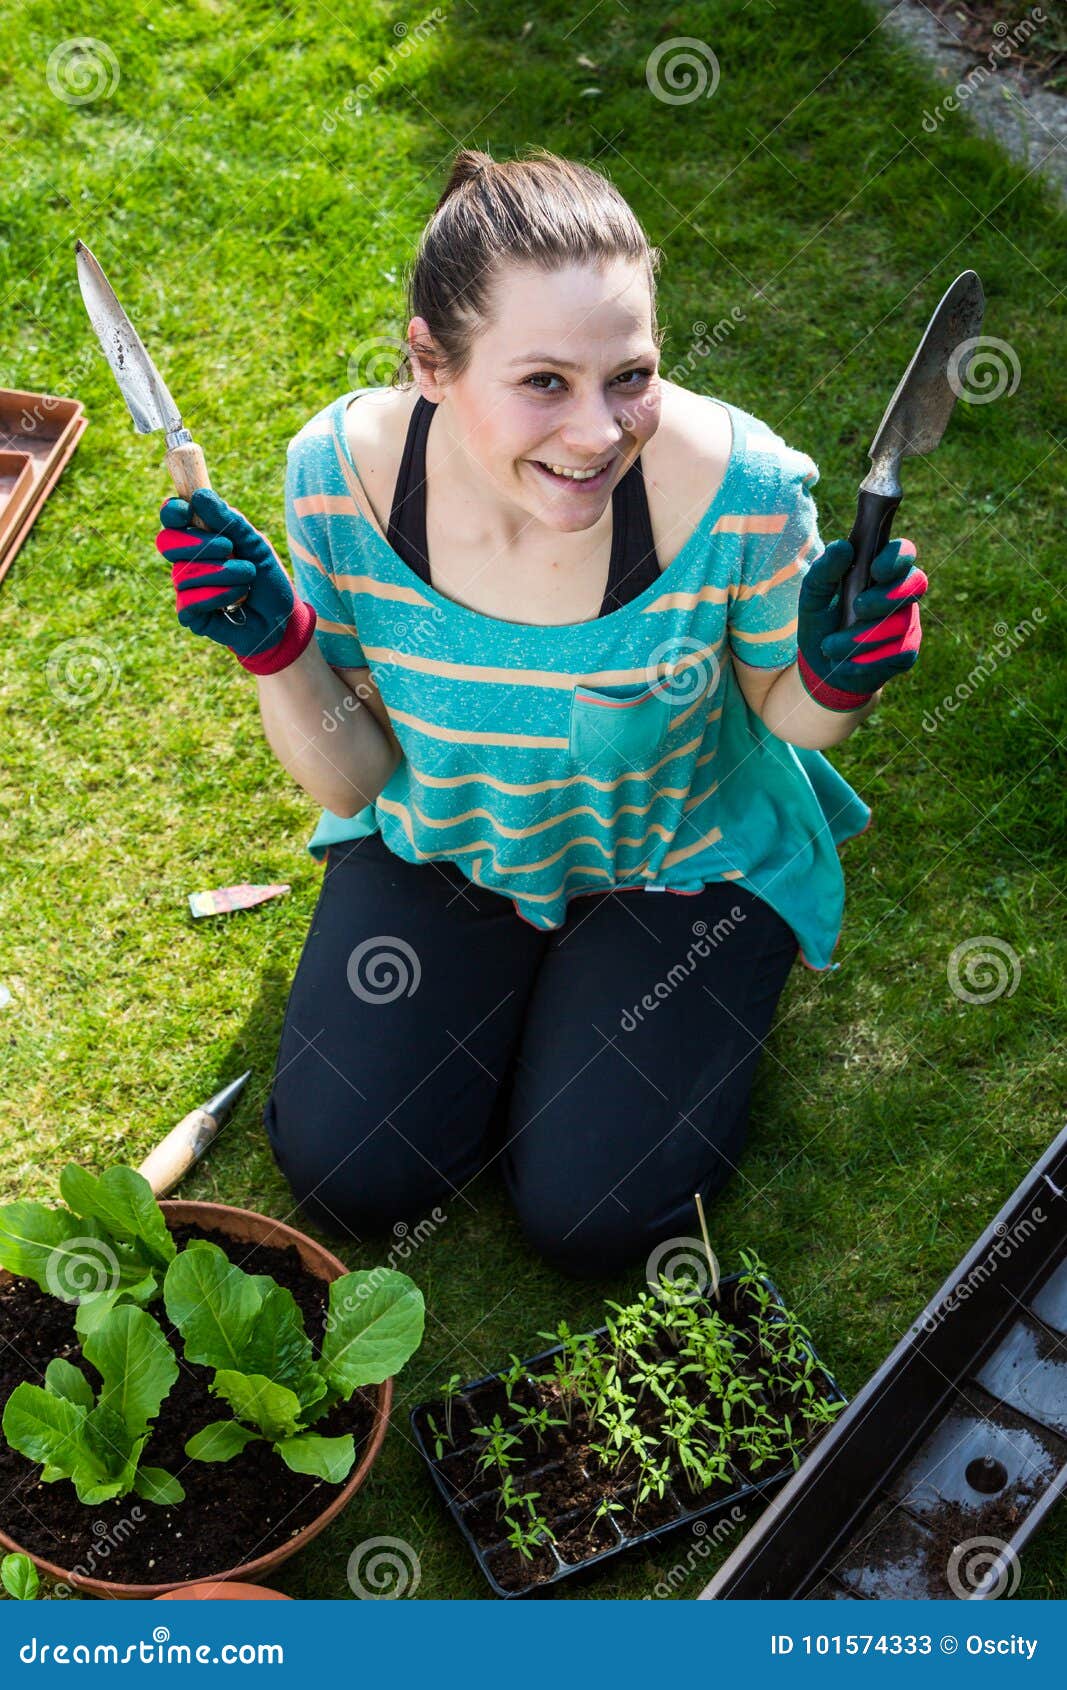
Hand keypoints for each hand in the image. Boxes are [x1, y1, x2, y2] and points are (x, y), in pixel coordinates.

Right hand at [155, 487, 315, 674]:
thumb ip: (230, 520)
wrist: (281, 618)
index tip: (185, 510)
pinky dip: (217, 595)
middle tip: (228, 547)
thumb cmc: (266, 577)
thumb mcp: (255, 543)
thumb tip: (200, 496)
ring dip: (223, 573)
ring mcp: (185, 588)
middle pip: (166, 542)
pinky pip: (189, 600)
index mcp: (199, 537)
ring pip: (184, 572)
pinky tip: (237, 597)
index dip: (172, 511)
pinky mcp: (189, 615)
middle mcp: (187, 560)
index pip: (171, 519)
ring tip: (247, 577)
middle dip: (198, 543)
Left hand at [796, 536, 926, 711]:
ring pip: (900, 622)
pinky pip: (897, 652)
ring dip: (861, 636)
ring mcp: (907, 621)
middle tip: (858, 607)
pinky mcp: (907, 651)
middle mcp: (900, 593)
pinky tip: (844, 662)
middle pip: (916, 582)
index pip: (903, 552)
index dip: (896, 558)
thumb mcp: (813, 596)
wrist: (821, 665)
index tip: (875, 570)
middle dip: (886, 596)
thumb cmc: (822, 621)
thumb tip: (842, 547)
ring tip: (830, 646)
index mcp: (880, 570)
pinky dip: (865, 658)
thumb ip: (824, 570)